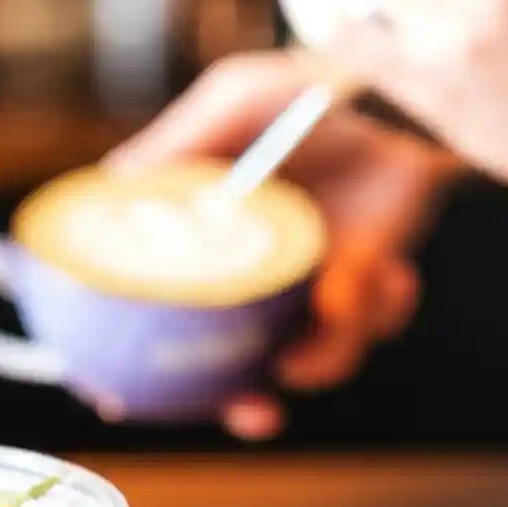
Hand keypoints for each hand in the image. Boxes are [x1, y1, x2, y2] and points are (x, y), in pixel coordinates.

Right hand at [105, 52, 459, 439]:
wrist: (393, 96)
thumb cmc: (304, 94)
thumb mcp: (234, 102)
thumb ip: (178, 143)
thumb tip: (114, 184)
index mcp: (199, 242)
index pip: (148, 314)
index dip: (126, 363)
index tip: (119, 397)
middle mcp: (243, 280)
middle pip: (223, 367)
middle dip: (236, 401)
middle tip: (254, 411)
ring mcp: (299, 294)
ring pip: (304, 362)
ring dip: (327, 354)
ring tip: (345, 299)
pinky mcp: (357, 297)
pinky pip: (364, 332)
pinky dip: (380, 310)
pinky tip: (392, 270)